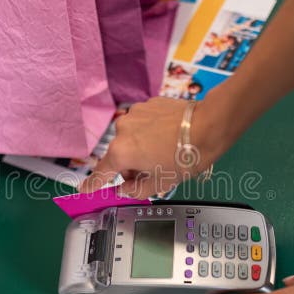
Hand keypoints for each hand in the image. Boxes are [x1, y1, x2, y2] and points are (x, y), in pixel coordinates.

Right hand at [79, 97, 222, 198]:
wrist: (208, 125)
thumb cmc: (185, 157)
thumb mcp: (160, 183)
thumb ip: (135, 190)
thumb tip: (124, 189)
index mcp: (121, 153)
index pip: (101, 173)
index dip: (93, 183)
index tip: (85, 189)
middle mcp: (122, 130)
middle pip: (119, 155)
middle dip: (131, 166)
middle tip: (154, 171)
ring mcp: (135, 114)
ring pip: (132, 137)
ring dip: (142, 146)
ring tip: (166, 150)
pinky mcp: (148, 103)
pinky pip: (143, 123)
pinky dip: (150, 131)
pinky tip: (168, 135)